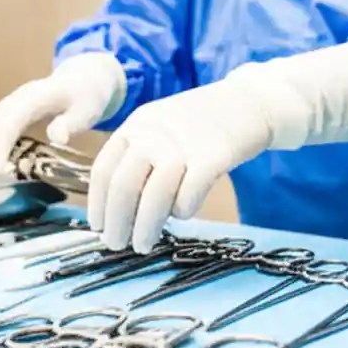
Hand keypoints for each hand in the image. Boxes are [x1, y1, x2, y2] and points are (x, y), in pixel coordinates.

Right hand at [0, 53, 125, 173]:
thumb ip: (72, 123)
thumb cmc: (88, 96)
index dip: (1, 144)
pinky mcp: (12, 111)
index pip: (12, 121)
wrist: (85, 78)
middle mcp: (19, 98)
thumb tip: (56, 137)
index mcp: (36, 96)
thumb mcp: (88, 109)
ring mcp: (13, 104)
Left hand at [88, 30, 347, 252]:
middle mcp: (153, 133)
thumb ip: (138, 158)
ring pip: (154, 195)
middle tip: (116, 244)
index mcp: (135, 126)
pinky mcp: (213, 156)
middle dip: (116, 222)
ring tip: (142, 245)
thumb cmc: (199, 125)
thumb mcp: (159, 128)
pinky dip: (181, 210)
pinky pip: (189, 193)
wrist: (249, 102)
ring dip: (145, 227)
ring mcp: (183, 144)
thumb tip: (115, 208)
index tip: (97, 227)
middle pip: (123, 185)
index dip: (97, 203)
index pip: (104, 170)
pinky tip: (182, 215)